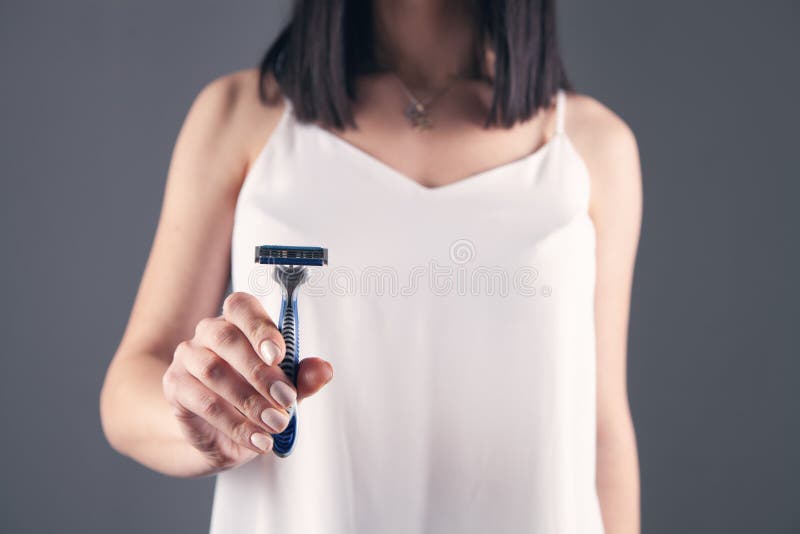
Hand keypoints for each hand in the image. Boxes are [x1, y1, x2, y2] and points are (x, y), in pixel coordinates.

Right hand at [162, 291, 333, 471]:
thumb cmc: (253, 398)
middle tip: (287, 401)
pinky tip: (257, 438)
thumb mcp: (284, 389)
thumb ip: (304, 377)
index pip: (242, 307)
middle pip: (227, 339)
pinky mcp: (175, 386)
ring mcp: (188, 357)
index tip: (279, 355)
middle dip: (261, 373)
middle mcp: (209, 333)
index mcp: (238, 321)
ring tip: (276, 424)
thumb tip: (323, 370)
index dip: (260, 328)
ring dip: (249, 401)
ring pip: (213, 371)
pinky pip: (203, 402)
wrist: (217, 433)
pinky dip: (234, 424)